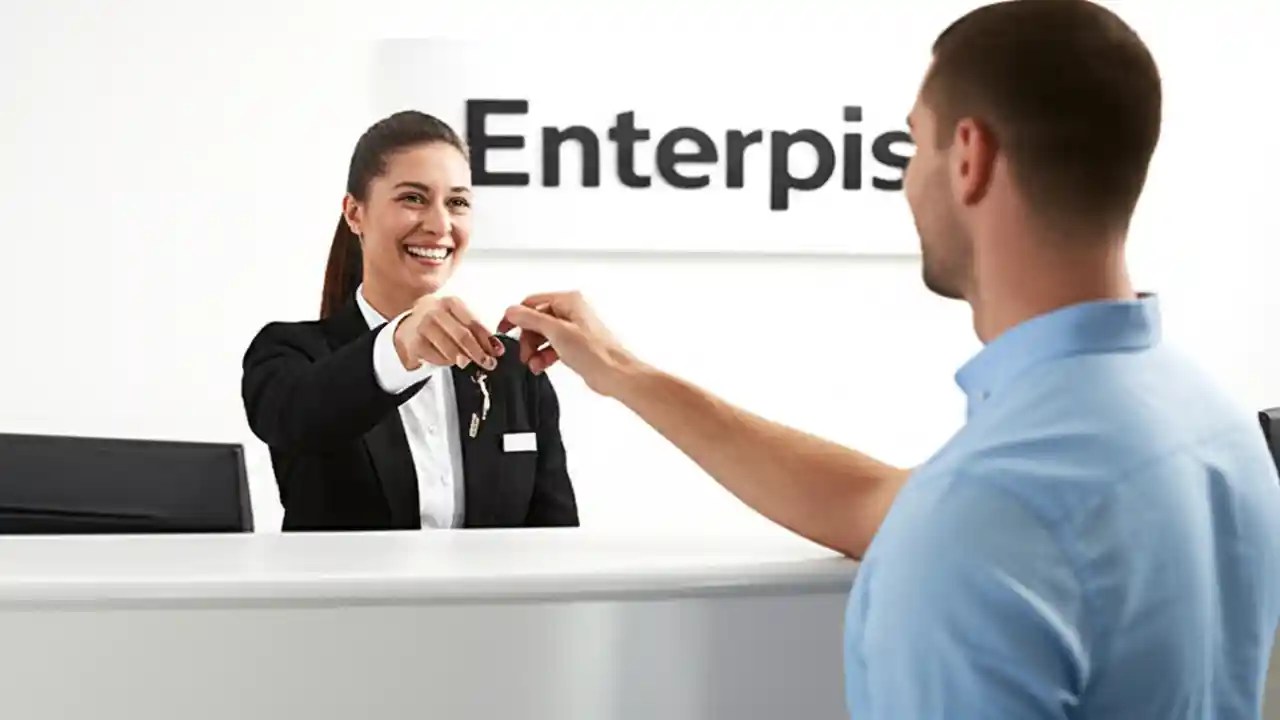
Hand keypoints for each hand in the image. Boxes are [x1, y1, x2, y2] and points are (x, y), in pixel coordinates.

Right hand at [394, 295, 503, 370]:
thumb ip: (474, 331)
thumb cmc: (438, 325)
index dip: (487, 339)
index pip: (473, 322)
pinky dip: (446, 362)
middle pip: (463, 335)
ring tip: (468, 363)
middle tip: (489, 363)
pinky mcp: (414, 342)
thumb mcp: (456, 320)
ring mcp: (423, 325)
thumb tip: (495, 347)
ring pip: (450, 348)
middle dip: (479, 352)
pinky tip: (449, 361)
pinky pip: (436, 357)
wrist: (407, 329)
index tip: (497, 351)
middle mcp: (435, 310)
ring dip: (463, 359)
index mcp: (450, 302)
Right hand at [497, 291, 637, 396]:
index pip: (532, 302)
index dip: (516, 316)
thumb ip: (531, 319)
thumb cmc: (595, 353)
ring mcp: (574, 328)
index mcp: (569, 301)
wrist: (615, 374)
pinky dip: (544, 356)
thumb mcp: (557, 332)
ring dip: (534, 349)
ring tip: (532, 362)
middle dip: (527, 337)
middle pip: (536, 320)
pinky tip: (540, 365)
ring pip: (543, 335)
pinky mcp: (575, 345)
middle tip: (523, 352)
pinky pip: (552, 346)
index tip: (504, 329)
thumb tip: (512, 311)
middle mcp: (571, 311)